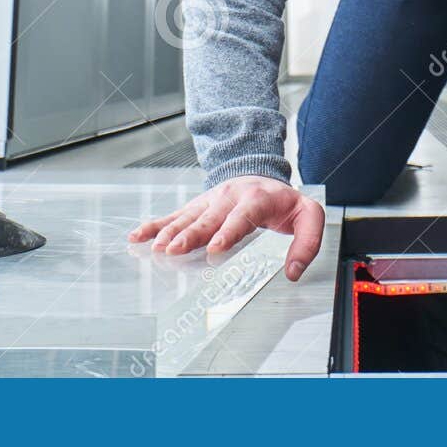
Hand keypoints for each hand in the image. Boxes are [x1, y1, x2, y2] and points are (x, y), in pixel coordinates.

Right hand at [127, 175, 324, 279]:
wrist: (262, 174)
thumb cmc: (285, 202)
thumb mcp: (308, 217)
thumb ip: (307, 243)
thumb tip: (293, 272)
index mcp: (258, 199)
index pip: (242, 216)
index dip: (228, 231)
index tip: (215, 248)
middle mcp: (230, 197)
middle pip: (209, 218)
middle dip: (191, 235)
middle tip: (175, 250)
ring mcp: (211, 201)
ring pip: (188, 217)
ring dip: (170, 232)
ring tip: (156, 248)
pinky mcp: (198, 207)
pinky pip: (174, 216)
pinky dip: (155, 225)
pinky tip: (138, 236)